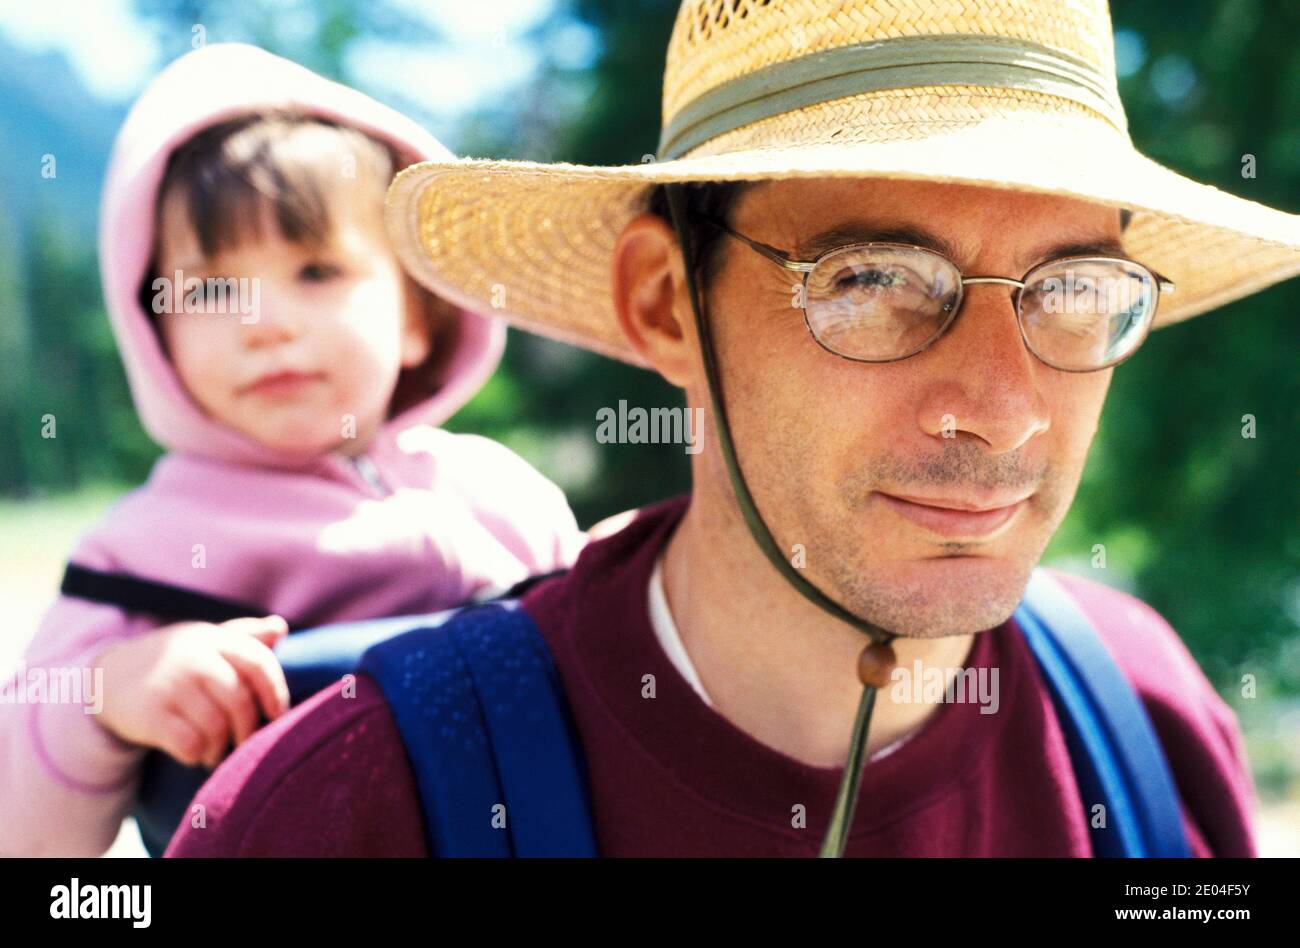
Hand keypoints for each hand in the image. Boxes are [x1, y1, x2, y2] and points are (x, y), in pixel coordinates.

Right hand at [94, 616, 290, 768]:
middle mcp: (192, 657)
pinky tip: (194, 755)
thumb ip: (245, 636)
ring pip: (216, 727)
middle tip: (245, 745)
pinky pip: (189, 744)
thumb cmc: (175, 662)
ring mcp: (169, 684)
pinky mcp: (148, 713)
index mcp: (214, 639)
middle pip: (240, 701)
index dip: (275, 692)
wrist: (108, 676)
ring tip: (217, 753)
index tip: (278, 715)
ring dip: (221, 748)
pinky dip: (198, 756)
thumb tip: (280, 627)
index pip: (258, 662)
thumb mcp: (206, 642)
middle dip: (248, 730)